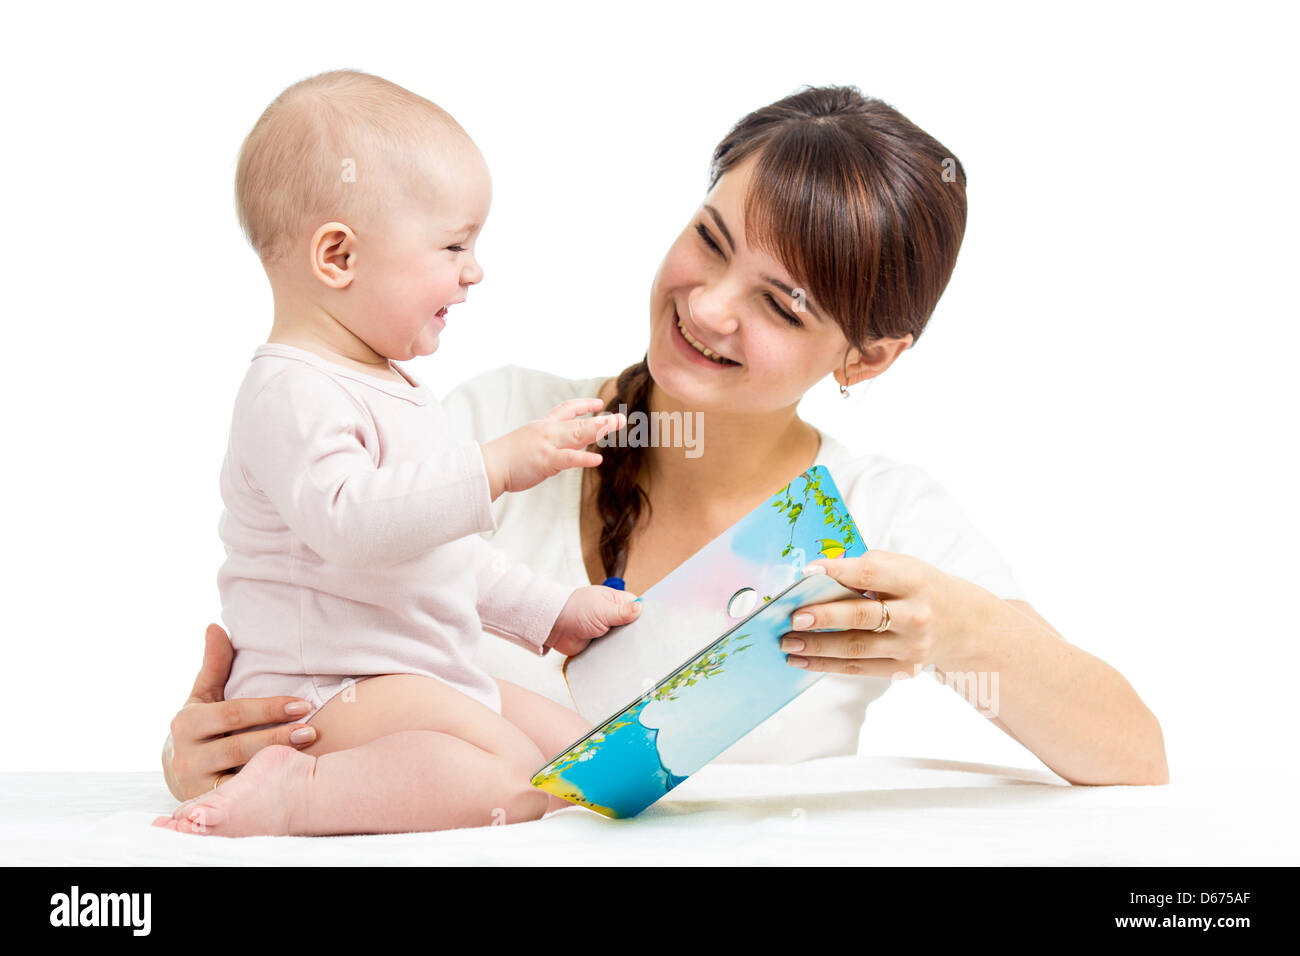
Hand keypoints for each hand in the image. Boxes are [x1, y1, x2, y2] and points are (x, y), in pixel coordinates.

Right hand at [161, 623, 320, 800]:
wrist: (176, 771)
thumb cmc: (201, 726)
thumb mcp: (203, 696)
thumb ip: (214, 664)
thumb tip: (215, 626)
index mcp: (186, 723)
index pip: (233, 714)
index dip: (269, 709)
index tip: (303, 704)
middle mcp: (185, 756)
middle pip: (239, 745)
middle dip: (278, 736)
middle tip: (312, 729)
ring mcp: (194, 784)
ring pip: (240, 773)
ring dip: (276, 761)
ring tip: (309, 749)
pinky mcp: (207, 806)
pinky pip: (240, 797)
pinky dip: (264, 788)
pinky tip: (291, 780)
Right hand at [479, 398, 623, 497]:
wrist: (488, 466)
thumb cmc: (507, 458)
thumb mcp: (531, 443)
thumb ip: (553, 443)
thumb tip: (576, 442)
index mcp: (542, 426)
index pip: (566, 409)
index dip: (584, 405)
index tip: (599, 404)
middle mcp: (547, 431)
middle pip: (578, 422)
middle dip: (601, 420)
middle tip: (621, 418)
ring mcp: (547, 444)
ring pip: (577, 434)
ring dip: (599, 429)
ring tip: (616, 425)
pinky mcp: (545, 460)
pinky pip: (568, 458)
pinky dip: (584, 458)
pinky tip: (598, 459)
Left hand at [544, 585, 641, 656]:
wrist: (554, 627)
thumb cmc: (575, 610)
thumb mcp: (602, 609)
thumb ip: (622, 611)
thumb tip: (640, 608)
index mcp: (616, 601)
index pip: (638, 608)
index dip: (646, 617)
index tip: (656, 627)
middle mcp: (614, 616)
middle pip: (633, 626)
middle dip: (637, 634)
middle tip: (649, 645)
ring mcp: (608, 631)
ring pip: (625, 640)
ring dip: (627, 646)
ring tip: (640, 655)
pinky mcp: (601, 645)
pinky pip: (614, 650)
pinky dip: (617, 654)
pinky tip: (625, 660)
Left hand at [779, 553, 991, 677]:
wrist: (964, 624)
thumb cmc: (920, 588)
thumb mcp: (903, 567)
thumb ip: (866, 569)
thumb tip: (816, 578)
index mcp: (914, 580)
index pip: (870, 574)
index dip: (837, 571)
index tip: (806, 572)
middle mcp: (916, 615)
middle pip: (862, 616)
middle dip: (823, 617)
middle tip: (792, 618)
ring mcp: (911, 646)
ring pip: (856, 648)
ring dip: (817, 646)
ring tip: (787, 642)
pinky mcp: (903, 669)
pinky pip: (858, 668)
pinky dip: (826, 665)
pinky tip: (802, 660)